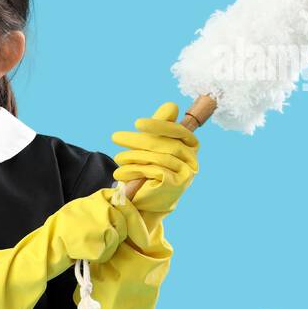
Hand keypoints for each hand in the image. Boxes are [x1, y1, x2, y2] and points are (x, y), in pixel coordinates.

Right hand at [55, 186, 151, 261]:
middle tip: (101, 238)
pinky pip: (109, 251)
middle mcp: (105, 208)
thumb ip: (104, 203)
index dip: (134, 217)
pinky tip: (86, 250)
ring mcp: (104, 226)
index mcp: (100, 197)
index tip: (141, 229)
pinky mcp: (101, 243)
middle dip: (119, 233)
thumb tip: (127, 194)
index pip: (126, 203)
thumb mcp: (83, 206)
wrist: (50, 242)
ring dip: (108, 245)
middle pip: (124, 223)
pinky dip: (100, 255)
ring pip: (118, 239)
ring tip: (89, 242)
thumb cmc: (65, 226)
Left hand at [111, 102, 199, 224]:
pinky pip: (155, 171)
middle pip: (165, 144)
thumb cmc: (149, 169)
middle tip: (115, 137)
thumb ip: (160, 126)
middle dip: (137, 140)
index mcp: (190, 145)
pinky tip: (121, 173)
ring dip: (133, 156)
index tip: (137, 123)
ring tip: (117, 159)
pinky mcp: (177, 185)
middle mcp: (192, 159)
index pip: (178, 130)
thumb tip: (171, 106)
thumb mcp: (152, 145)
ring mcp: (187, 173)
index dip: (158, 125)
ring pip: (159, 158)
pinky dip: (135, 170)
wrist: (146, 202)